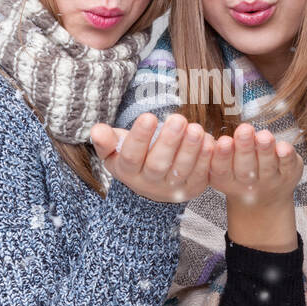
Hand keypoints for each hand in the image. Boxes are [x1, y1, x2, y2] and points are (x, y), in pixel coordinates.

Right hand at [90, 112, 215, 203]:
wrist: (153, 185)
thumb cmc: (134, 157)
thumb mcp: (115, 150)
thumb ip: (106, 140)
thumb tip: (96, 130)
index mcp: (127, 170)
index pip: (130, 156)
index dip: (139, 138)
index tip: (148, 117)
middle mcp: (149, 182)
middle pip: (158, 164)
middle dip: (168, 142)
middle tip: (178, 119)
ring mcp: (171, 188)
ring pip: (181, 170)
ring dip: (190, 149)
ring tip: (196, 128)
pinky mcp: (192, 188)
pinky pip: (200, 175)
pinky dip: (206, 159)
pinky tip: (210, 142)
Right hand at [208, 123, 302, 203]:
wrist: (266, 199)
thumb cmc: (240, 172)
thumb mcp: (225, 165)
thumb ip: (222, 150)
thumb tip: (216, 136)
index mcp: (226, 181)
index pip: (221, 170)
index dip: (223, 156)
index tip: (224, 141)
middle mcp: (248, 185)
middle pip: (245, 169)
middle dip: (245, 148)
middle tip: (244, 129)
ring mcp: (270, 182)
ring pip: (267, 167)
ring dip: (265, 150)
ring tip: (264, 136)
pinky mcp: (289, 175)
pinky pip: (288, 166)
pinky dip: (287, 157)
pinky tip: (283, 147)